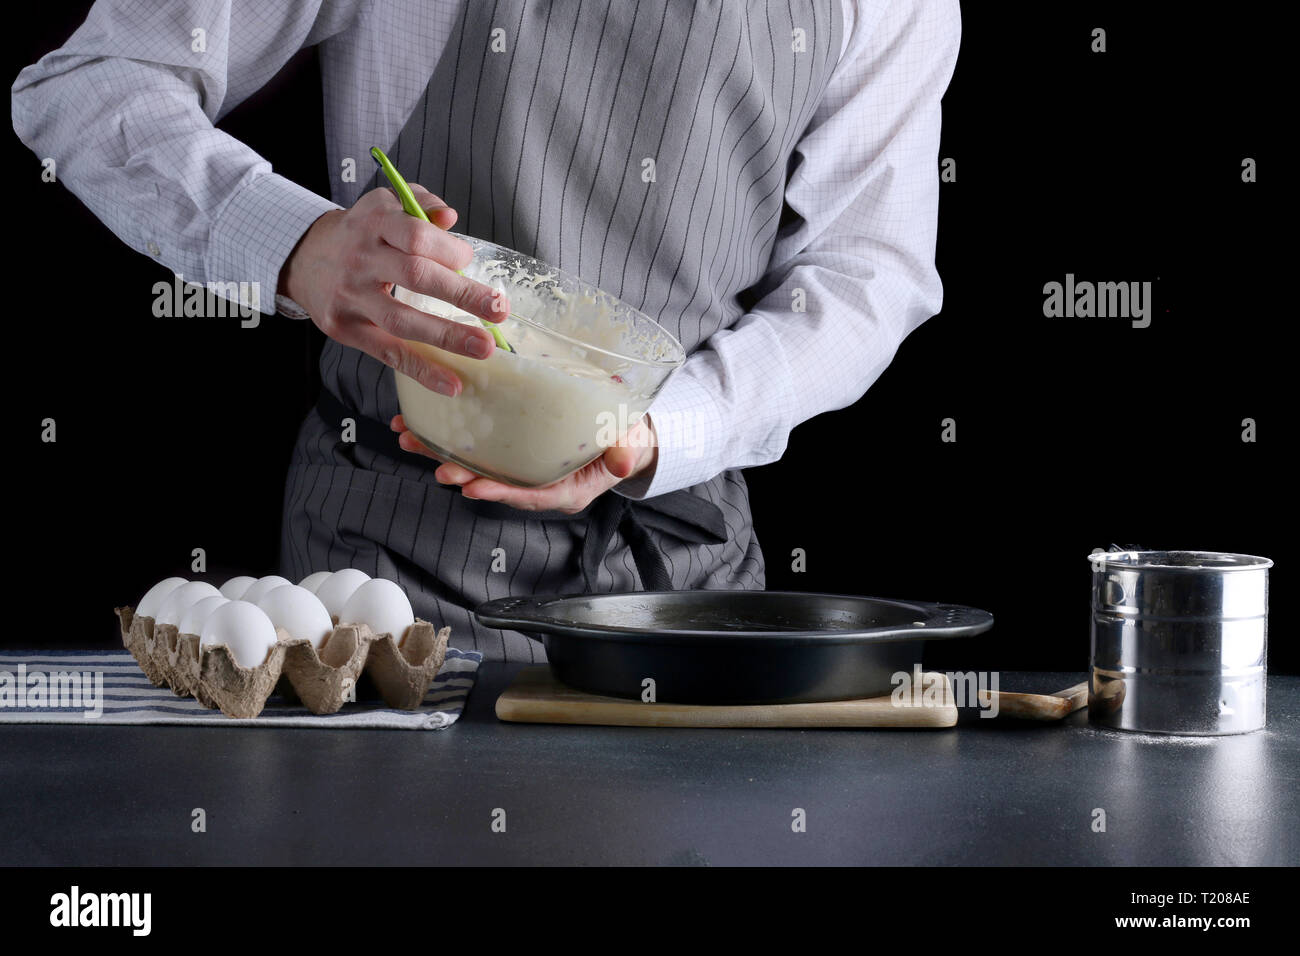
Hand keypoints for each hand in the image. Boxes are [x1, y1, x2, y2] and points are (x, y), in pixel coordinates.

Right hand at [278, 184, 508, 396]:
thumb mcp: (386, 204)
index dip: (449, 250)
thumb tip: (450, 218)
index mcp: (375, 223)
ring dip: (447, 336)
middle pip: (416, 277)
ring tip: (484, 347)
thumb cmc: (361, 233)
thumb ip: (421, 203)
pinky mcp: (346, 329)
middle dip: (462, 295)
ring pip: (402, 320)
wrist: (305, 257)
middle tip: (498, 310)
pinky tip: (451, 384)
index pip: (416, 236)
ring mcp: (352, 296)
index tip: (468, 261)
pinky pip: (389, 353)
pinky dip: (422, 371)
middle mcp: (361, 259)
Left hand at [389, 414, 658, 513]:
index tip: (473, 488)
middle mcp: (536, 483)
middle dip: (462, 474)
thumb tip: (623, 460)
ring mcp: (520, 466)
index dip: (500, 492)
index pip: (528, 495)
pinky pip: (476, 445)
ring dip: (441, 452)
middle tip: (436, 467)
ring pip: (477, 464)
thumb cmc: (623, 439)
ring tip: (410, 439)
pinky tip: (420, 422)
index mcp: (564, 490)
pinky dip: (447, 434)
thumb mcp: (629, 444)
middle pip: (494, 482)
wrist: (620, 432)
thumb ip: (624, 452)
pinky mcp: (509, 447)